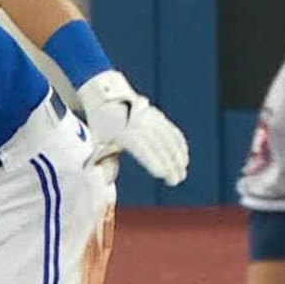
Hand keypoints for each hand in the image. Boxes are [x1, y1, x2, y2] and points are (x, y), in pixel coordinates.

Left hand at [77, 70, 188, 185]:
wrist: (106, 102)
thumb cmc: (103, 129)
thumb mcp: (100, 145)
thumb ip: (107, 163)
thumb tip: (106, 182)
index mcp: (124, 132)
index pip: (144, 151)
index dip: (156, 163)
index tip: (164, 175)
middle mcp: (139, 124)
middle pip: (160, 146)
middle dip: (171, 164)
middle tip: (177, 180)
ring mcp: (149, 118)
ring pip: (170, 139)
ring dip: (179, 156)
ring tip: (182, 170)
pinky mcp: (157, 115)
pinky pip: (172, 130)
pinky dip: (180, 144)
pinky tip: (183, 156)